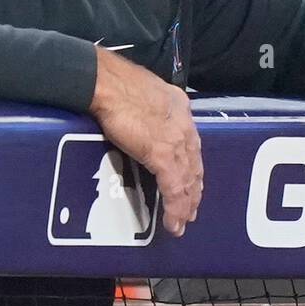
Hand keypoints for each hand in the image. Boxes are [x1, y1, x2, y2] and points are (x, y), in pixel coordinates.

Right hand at [89, 46, 202, 236]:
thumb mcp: (144, 90)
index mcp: (180, 108)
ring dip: (186, 204)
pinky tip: (174, 223)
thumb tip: (143, 115)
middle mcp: (184, 126)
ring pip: (188, 181)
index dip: (192, 165)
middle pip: (194, 165)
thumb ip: (150, 106)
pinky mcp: (163, 156)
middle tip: (191, 210)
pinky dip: (175, 208)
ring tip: (183, 222)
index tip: (191, 180)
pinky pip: (174, 189)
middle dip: (194, 190)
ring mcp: (176, 142)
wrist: (110, 84)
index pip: (191, 144)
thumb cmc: (117, 82)